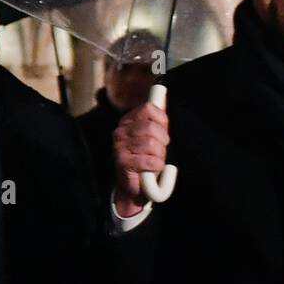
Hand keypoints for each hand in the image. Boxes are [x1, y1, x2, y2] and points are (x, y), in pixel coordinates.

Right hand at [112, 100, 169, 216]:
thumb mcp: (153, 138)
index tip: (163, 135)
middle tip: (159, 152)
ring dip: (159, 156)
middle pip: (151, 127)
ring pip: (152, 145)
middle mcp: (121, 131)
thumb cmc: (146, 161)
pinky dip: (156, 167)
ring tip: (154, 162)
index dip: (162, 121)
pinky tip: (150, 170)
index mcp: (128, 121)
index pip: (149, 109)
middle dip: (162, 143)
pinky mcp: (122, 162)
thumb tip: (162, 95)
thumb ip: (157, 120)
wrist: (134, 188)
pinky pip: (150, 161)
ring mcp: (120, 146)